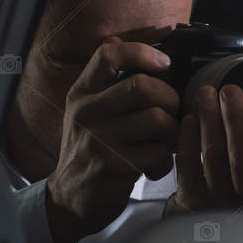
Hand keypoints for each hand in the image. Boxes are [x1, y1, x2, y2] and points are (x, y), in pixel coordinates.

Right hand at [43, 37, 179, 242]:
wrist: (69, 198)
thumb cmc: (88, 150)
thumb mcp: (86, 111)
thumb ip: (106, 82)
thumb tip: (125, 44)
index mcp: (81, 93)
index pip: (108, 55)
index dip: (142, 52)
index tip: (164, 63)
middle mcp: (86, 112)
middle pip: (142, 87)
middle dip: (170, 98)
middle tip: (172, 113)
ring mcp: (99, 140)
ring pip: (158, 120)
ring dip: (173, 132)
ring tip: (165, 142)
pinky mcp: (113, 167)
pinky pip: (158, 153)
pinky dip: (166, 161)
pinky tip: (156, 166)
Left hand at [169, 83, 242, 215]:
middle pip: (242, 164)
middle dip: (236, 123)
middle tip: (232, 93)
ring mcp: (216, 206)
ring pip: (213, 157)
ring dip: (209, 121)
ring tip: (207, 94)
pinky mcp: (190, 202)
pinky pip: (188, 165)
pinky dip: (188, 139)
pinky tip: (192, 119)